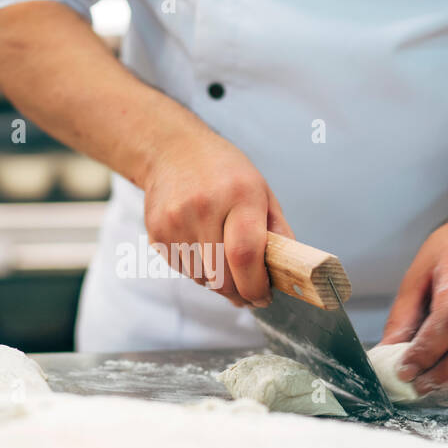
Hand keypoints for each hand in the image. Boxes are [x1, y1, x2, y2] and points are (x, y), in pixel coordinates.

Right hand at [140, 132, 292, 307]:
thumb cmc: (225, 172)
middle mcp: (204, 207)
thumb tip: (290, 272)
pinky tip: (202, 247)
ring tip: (224, 261)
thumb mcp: (261, 191)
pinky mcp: (156, 231)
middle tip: (249, 292)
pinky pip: (182, 270)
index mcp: (239, 195)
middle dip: (239, 292)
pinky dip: (197, 270)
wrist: (173, 150)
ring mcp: (175, 220)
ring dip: (217, 282)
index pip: (245, 255)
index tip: (264, 297)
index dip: (255, 285)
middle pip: (222, 275)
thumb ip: (278, 232)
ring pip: (201, 278)